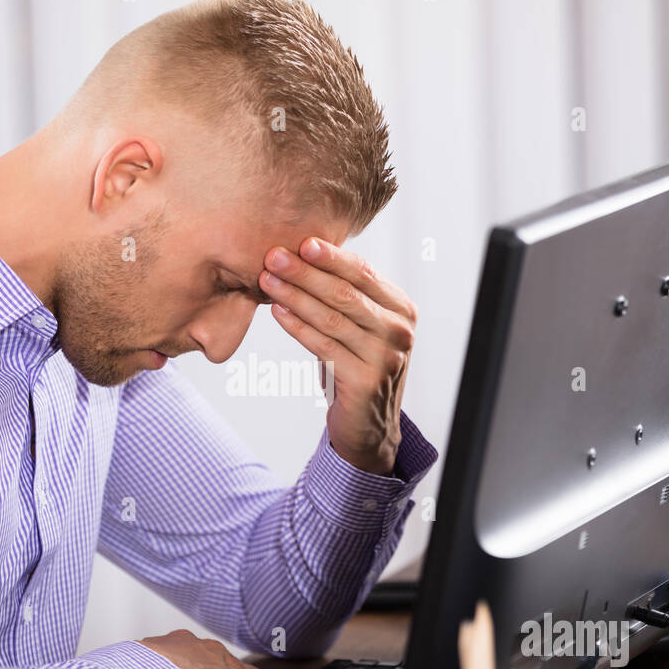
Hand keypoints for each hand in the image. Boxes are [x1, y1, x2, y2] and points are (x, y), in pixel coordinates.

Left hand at [260, 238, 417, 475]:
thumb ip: (348, 296)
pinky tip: (277, 311)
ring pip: (331, 317)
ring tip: (266, 280)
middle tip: (273, 255)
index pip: (363, 273)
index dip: (331, 256)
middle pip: (346, 292)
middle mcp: (399, 330)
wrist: (369, 427)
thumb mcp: (363, 328)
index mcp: (401, 309)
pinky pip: (322, 346)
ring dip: (295, 296)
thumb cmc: (358, 368)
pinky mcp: (364, 380)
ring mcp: (385, 356)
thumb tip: (307, 254)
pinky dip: (297, 326)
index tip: (301, 240)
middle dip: (306, 271)